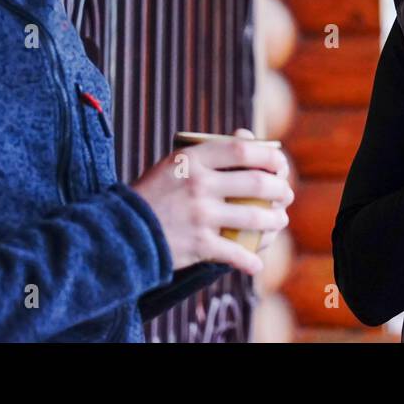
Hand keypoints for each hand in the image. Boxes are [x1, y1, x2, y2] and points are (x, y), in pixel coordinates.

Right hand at [131, 129, 294, 275]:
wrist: (118, 232)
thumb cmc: (151, 195)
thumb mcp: (173, 165)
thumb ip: (206, 155)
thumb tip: (247, 139)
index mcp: (192, 160)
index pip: (242, 150)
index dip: (269, 155)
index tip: (280, 163)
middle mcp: (199, 185)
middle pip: (257, 183)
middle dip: (280, 189)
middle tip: (285, 194)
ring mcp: (200, 215)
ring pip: (254, 217)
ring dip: (275, 221)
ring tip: (280, 220)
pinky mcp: (198, 244)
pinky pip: (235, 253)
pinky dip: (250, 261)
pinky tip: (256, 264)